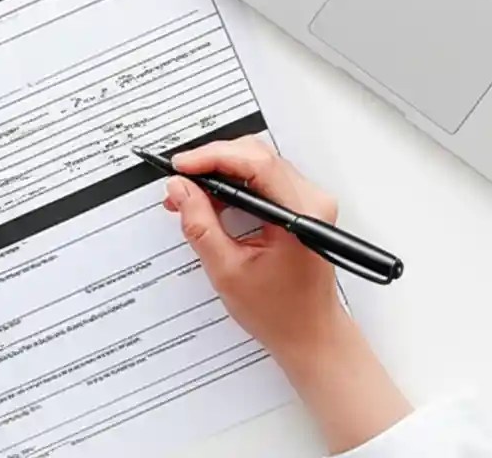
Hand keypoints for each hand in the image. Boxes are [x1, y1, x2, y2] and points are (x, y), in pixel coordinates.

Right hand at [164, 136, 410, 453]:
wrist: (310, 334)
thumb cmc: (280, 313)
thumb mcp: (227, 271)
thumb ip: (200, 225)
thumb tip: (180, 190)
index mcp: (300, 214)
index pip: (256, 163)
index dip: (213, 157)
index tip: (182, 167)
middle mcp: (311, 201)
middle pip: (257, 156)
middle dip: (212, 162)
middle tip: (180, 181)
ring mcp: (309, 202)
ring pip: (259, 165)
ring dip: (222, 173)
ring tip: (190, 194)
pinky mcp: (301, 207)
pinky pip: (265, 180)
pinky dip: (235, 184)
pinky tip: (212, 200)